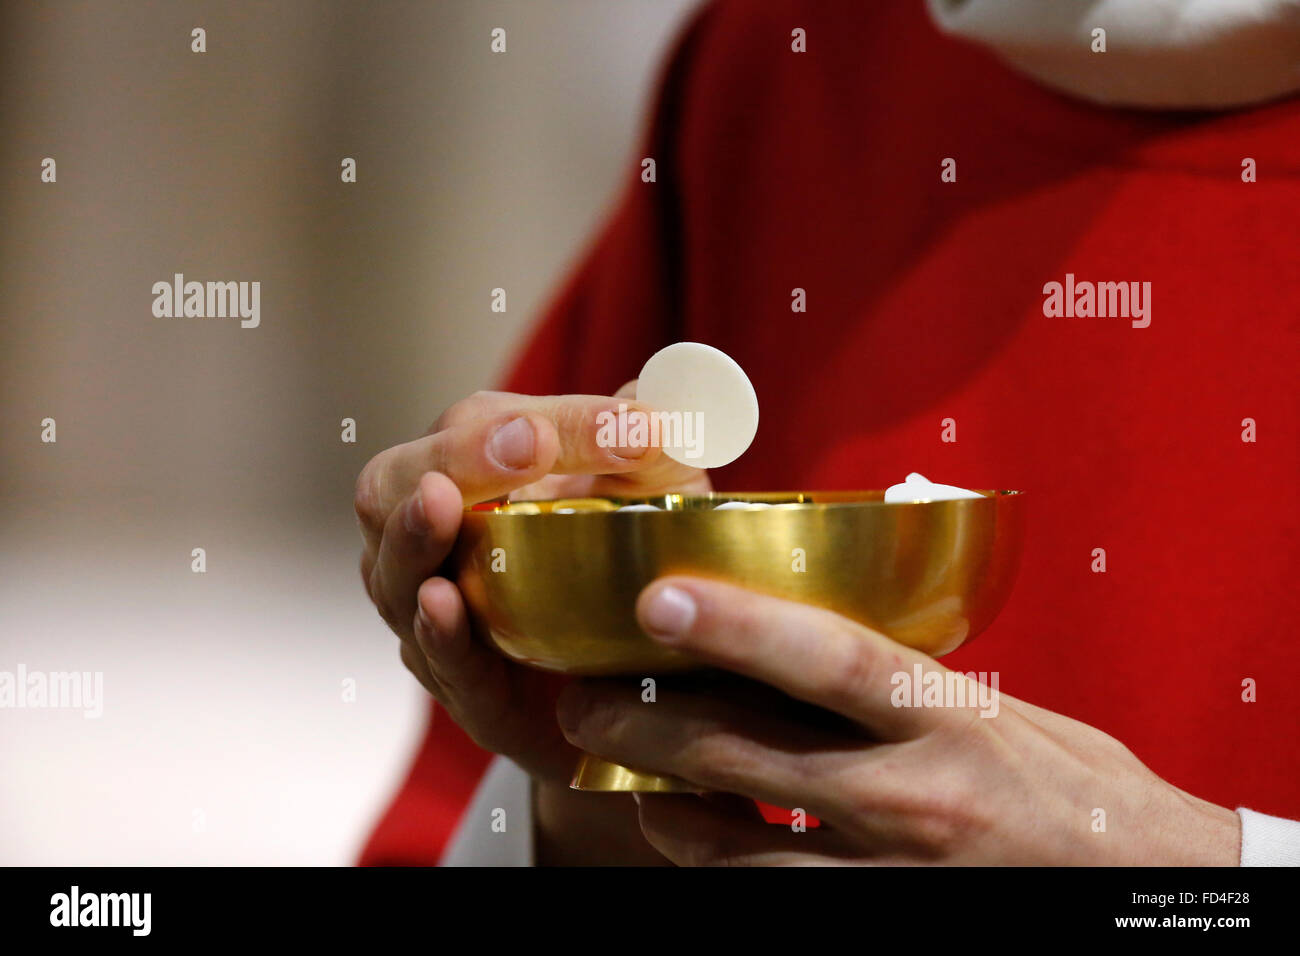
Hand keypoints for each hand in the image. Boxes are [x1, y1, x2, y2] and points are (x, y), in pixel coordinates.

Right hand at [355, 383, 709, 782]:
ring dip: (416, 533)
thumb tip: (656, 396)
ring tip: (440, 503)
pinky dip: (437, 627)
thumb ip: (652, 451)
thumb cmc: (620, 572)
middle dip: (458, 455)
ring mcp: (430, 611)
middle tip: (529, 442)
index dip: (558, 419)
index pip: (485, 423)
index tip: (627, 424)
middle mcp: (433, 534)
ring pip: (393, 567)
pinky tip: (444, 600)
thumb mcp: (652, 503)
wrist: (626, 686)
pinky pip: (434, 654)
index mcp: (473, 472)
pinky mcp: (460, 684)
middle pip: (399, 481)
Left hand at [556, 577, 1242, 865]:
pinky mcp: (873, 924)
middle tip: (584, 702)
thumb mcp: (997, 712)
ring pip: (728, 848)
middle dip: (644, 726)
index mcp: (946, 718)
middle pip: (743, 753)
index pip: (829, 657)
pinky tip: (702, 843)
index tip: (657, 598)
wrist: (1144, 890)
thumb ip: (901, 682)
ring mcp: (887, 876)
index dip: (737, 623)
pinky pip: (761, 901)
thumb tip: (799, 644)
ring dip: (664, 811)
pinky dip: (716, 871)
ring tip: (637, 783)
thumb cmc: (1072, 791)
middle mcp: (910, 797)